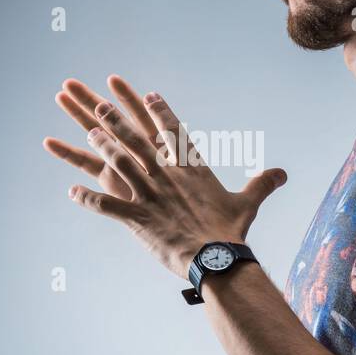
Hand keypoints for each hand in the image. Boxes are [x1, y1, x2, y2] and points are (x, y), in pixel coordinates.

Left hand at [43, 76, 287, 277]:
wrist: (218, 259)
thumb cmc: (231, 231)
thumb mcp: (248, 203)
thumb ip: (262, 184)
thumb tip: (283, 173)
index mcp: (191, 169)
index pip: (173, 132)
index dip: (159, 112)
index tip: (147, 95)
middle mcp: (167, 176)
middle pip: (138, 140)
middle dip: (118, 120)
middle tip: (100, 104)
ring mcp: (150, 195)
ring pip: (119, 164)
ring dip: (102, 148)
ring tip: (87, 133)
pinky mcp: (138, 219)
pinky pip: (107, 206)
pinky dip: (88, 199)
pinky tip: (71, 193)